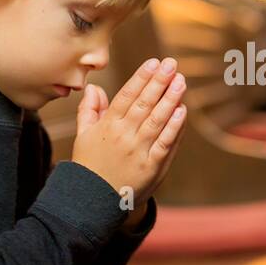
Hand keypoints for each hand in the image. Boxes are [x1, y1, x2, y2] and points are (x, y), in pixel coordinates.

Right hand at [72, 57, 187, 215]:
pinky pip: (165, 143)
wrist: (93, 202)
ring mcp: (138, 151)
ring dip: (170, 99)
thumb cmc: (90, 166)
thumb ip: (89, 110)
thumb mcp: (83, 136)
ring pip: (157, 120)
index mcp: (107, 126)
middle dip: (159, 82)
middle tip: (172, 64)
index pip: (127, 96)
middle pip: (144, 104)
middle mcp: (123, 136)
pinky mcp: (151, 167)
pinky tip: (182, 110)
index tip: (153, 62)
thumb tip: (93, 88)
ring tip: (181, 81)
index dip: (141, 77)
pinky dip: (174, 127)